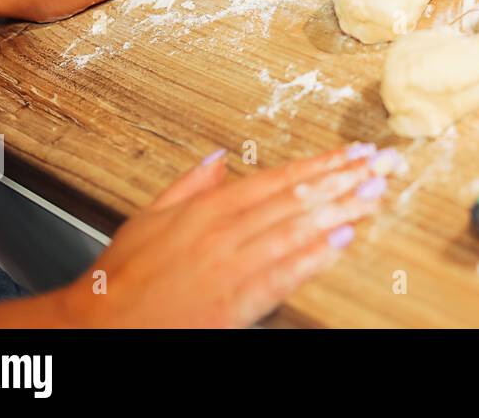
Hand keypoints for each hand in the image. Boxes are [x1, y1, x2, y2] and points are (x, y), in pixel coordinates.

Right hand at [59, 143, 397, 327]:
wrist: (95, 327)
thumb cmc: (120, 279)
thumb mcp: (149, 219)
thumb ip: (188, 186)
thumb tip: (217, 157)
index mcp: (206, 210)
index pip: (277, 178)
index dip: (321, 164)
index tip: (354, 151)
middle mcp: (221, 231)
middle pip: (295, 197)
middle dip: (344, 178)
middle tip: (383, 163)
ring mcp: (229, 265)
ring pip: (295, 228)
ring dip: (340, 208)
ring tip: (375, 192)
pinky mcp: (232, 301)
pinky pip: (280, 274)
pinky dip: (313, 255)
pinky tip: (342, 240)